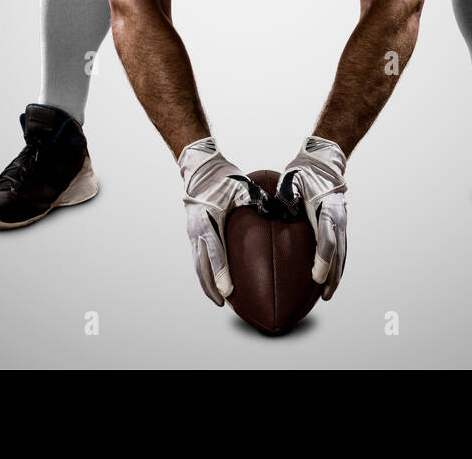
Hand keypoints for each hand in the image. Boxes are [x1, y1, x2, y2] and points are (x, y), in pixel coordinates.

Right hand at [178, 137, 264, 305]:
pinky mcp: (193, 232)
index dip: (220, 273)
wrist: (199, 167)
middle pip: (201, 265)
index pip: (214, 252)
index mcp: (208, 219)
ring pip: (198, 264)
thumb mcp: (242, 186)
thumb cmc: (222, 176)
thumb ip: (258, 200)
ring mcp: (192, 231)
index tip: (227, 291)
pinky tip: (216, 282)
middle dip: (211, 286)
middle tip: (223, 303)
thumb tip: (279, 212)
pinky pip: (198, 256)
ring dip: (207, 282)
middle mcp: (197, 228)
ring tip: (219, 299)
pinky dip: (205, 272)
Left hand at [277, 137, 348, 299]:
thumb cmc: (303, 172)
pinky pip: (339, 248)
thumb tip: (266, 214)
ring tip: (327, 294)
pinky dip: (335, 265)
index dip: (324, 260)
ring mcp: (342, 221)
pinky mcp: (340, 224)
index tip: (317, 278)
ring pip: (342, 253)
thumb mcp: (291, 182)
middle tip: (325, 295)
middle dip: (333, 275)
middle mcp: (338, 216)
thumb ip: (284, 198)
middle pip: (339, 252)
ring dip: (336, 274)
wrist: (324, 161)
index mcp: (327, 207)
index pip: (328, 238)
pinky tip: (325, 278)